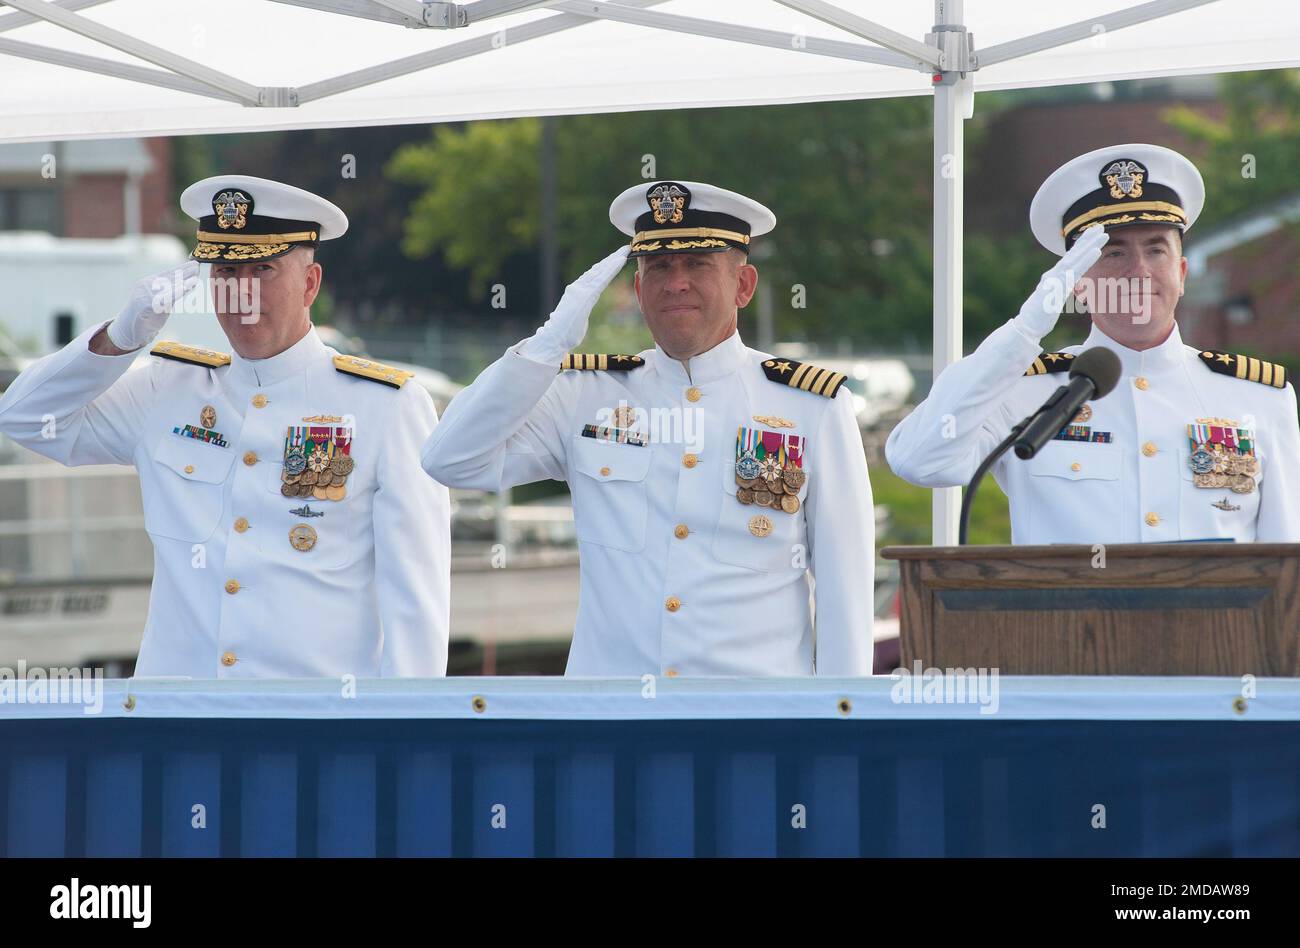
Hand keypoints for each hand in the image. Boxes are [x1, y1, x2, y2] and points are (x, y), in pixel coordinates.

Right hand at [105, 260, 199, 350]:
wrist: (126, 330)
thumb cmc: (145, 317)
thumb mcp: (160, 304)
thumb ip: (171, 294)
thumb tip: (186, 286)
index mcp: (149, 283)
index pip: (168, 274)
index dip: (181, 269)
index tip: (195, 264)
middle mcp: (146, 286)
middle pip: (168, 278)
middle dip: (184, 272)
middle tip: (197, 265)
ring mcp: (144, 294)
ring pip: (167, 287)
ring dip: (182, 281)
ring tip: (195, 276)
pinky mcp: (145, 304)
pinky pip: (164, 298)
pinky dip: (176, 292)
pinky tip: (185, 289)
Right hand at [518, 246, 629, 363]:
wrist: (555, 338)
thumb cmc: (565, 333)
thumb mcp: (577, 317)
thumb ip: (581, 309)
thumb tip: (580, 311)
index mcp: (576, 292)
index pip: (593, 276)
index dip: (604, 267)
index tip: (614, 259)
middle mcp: (578, 287)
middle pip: (598, 270)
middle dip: (611, 259)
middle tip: (624, 249)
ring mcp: (581, 289)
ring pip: (601, 271)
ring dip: (613, 260)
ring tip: (625, 251)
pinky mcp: (585, 295)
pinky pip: (602, 279)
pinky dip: (612, 269)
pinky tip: (621, 260)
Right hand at [1012, 226, 1108, 340]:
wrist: (1026, 327)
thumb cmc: (1040, 314)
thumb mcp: (1053, 298)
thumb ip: (1060, 287)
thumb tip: (1067, 283)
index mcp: (1055, 277)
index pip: (1070, 258)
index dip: (1082, 245)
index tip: (1094, 233)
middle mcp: (1054, 275)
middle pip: (1073, 254)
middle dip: (1087, 239)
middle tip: (1100, 226)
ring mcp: (1054, 280)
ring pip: (1074, 259)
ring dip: (1089, 246)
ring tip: (1102, 235)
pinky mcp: (1056, 288)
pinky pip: (1074, 272)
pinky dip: (1085, 260)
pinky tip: (1096, 252)